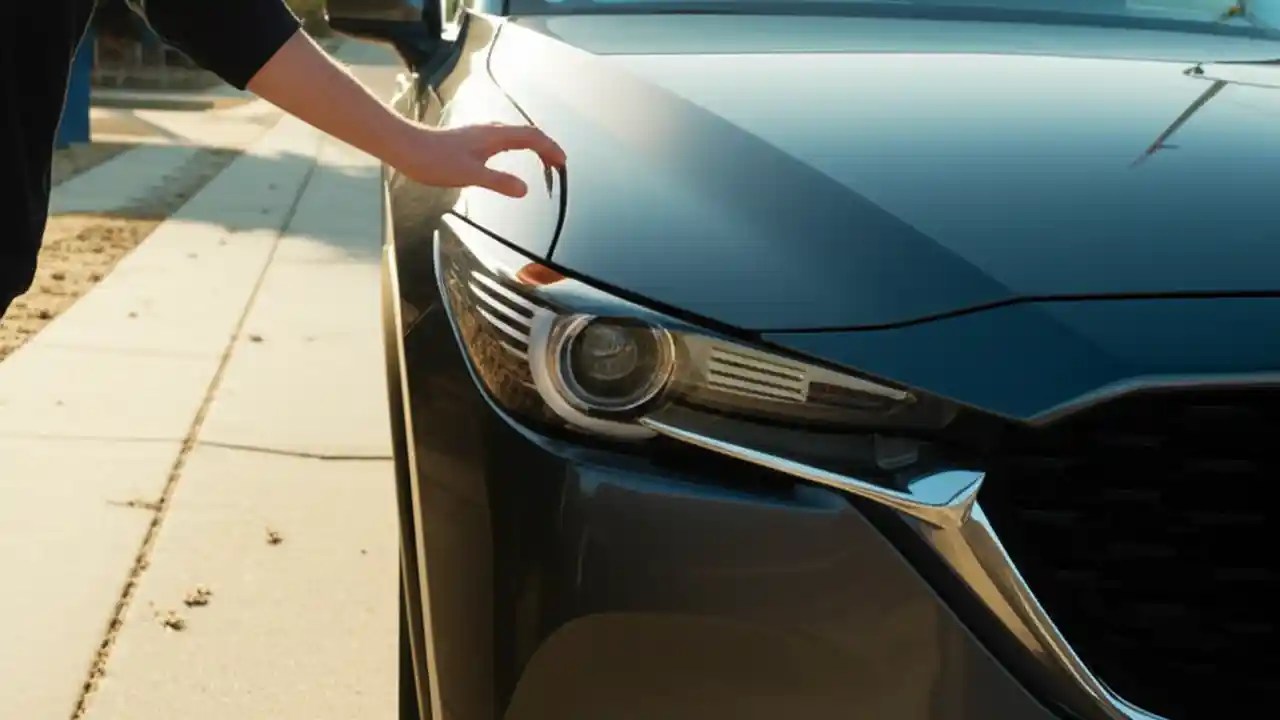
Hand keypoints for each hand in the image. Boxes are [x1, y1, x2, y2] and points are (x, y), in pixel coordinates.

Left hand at [388, 122, 565, 198]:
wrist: (407, 147)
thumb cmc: (434, 159)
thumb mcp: (470, 175)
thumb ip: (499, 182)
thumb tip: (525, 189)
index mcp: (495, 136)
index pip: (533, 137)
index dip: (551, 149)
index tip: (563, 164)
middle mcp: (491, 130)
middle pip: (528, 134)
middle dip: (547, 148)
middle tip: (559, 165)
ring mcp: (482, 134)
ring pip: (517, 135)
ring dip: (534, 147)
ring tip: (544, 162)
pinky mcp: (473, 140)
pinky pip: (505, 140)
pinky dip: (519, 148)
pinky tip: (513, 158)